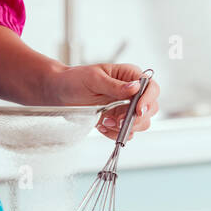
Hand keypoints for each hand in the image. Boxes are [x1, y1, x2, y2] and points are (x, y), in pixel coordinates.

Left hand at [43, 63, 159, 141]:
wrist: (59, 93)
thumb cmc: (75, 80)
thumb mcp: (94, 79)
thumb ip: (114, 85)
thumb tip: (135, 87)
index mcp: (129, 76)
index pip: (151, 87)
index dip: (149, 99)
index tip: (138, 110)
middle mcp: (131, 92)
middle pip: (150, 108)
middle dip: (137, 118)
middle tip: (119, 121)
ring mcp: (125, 108)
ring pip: (141, 123)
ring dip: (125, 127)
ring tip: (106, 122)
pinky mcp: (117, 121)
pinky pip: (126, 133)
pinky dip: (115, 134)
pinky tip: (101, 126)